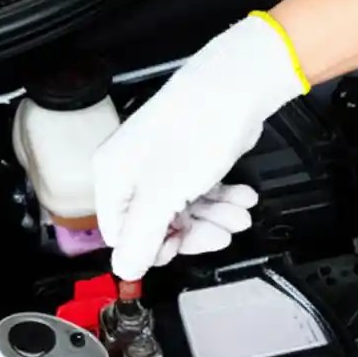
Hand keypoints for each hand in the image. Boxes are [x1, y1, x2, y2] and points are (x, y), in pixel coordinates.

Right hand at [94, 16, 305, 279]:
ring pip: (185, 209)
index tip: (180, 246)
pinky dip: (224, 198)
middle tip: (222, 234)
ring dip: (216, 217)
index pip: (121, 234)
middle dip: (195, 232)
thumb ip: (141, 237)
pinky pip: (202, 190)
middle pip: (157, 224)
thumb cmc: (194, 133)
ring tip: (241, 215)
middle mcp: (133, 170)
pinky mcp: (191, 156)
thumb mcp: (162, 196)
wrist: (237, 86)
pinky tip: (243, 198)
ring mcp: (164, 163)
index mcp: (113, 177)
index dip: (153, 247)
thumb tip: (125, 270)